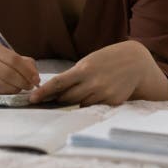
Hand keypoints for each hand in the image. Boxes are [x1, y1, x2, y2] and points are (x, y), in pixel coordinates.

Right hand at [0, 40, 39, 92]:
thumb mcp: (1, 54)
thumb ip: (21, 61)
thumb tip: (35, 74)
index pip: (13, 59)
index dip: (27, 71)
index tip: (35, 79)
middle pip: (9, 73)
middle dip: (23, 81)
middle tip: (30, 86)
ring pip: (2, 85)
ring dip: (15, 89)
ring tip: (20, 88)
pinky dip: (6, 93)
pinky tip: (8, 90)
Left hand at [28, 41, 158, 105]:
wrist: (135, 62)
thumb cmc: (106, 60)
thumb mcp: (89, 62)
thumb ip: (75, 75)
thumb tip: (57, 90)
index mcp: (84, 69)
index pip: (58, 83)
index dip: (43, 92)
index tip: (31, 99)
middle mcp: (92, 83)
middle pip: (67, 98)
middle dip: (58, 99)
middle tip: (51, 99)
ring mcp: (103, 94)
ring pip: (80, 105)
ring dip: (74, 102)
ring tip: (79, 93)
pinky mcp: (112, 102)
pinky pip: (94, 107)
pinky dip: (90, 103)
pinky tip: (96, 95)